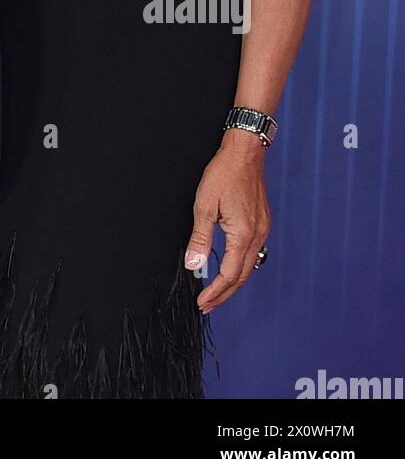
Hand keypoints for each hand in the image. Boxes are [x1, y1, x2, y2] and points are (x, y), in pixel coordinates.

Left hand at [184, 130, 270, 313]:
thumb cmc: (223, 173)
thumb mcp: (204, 205)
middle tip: (208, 306)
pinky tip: (232, 268)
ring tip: (217, 293)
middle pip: (243, 276)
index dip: (216, 292)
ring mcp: (263, 229)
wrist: (244, 152)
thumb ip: (200, 238)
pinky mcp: (263, 222)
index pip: (230, 275)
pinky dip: (242, 267)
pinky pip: (254, 253)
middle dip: (224, 294)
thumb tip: (194, 266)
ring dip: (234, 282)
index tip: (202, 302)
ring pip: (250, 266)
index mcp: (243, 234)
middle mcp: (258, 236)